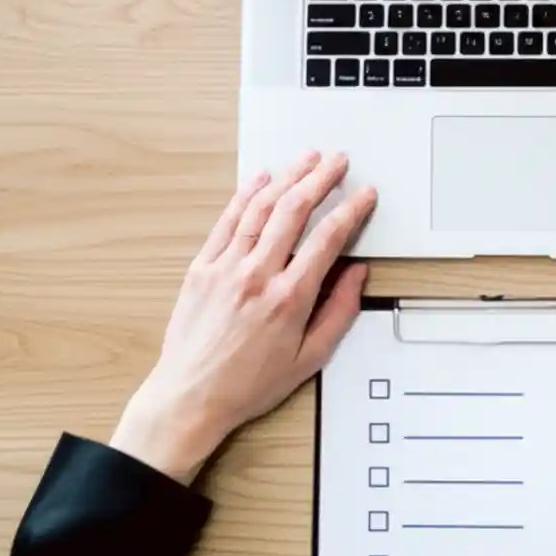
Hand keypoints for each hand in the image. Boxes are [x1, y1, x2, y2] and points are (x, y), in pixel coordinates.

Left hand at [110, 152, 376, 483]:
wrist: (191, 396)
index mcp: (290, 298)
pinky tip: (259, 180)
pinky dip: (244, 196)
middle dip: (320, 179)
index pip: (328, 238)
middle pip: (294, 210)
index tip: (364, 195)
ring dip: (286, 178)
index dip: (351, 210)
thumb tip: (357, 275)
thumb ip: (339, 312)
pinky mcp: (201, 268)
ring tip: (305, 159)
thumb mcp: (309, 359)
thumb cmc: (248, 384)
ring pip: (260, 208)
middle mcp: (257, 275)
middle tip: (337, 161)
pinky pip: (226, 222)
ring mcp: (225, 268)